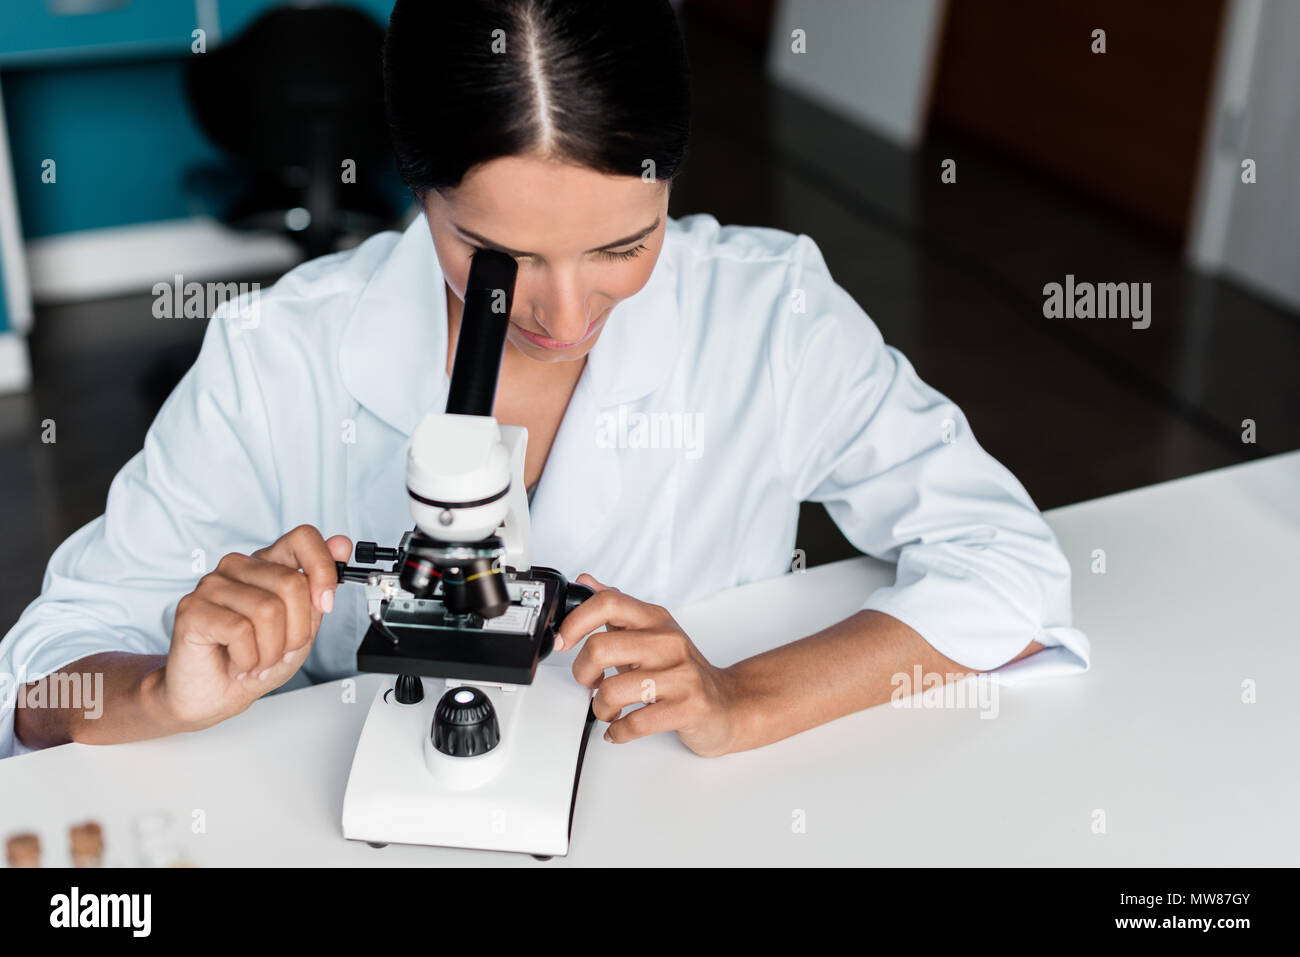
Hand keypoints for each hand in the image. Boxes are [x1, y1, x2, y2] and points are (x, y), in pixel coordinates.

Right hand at [157, 525, 351, 729]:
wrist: (214, 694)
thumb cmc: (256, 660)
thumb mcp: (303, 628)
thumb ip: (319, 588)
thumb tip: (341, 544)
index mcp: (268, 564)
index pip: (302, 539)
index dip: (322, 569)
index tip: (326, 603)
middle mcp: (239, 567)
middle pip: (292, 583)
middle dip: (297, 631)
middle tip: (281, 651)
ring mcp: (212, 584)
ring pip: (268, 610)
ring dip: (271, 650)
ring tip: (257, 660)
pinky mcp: (192, 608)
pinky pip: (239, 630)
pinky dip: (248, 658)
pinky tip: (237, 663)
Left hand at [556, 574, 741, 756]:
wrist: (728, 703)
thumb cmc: (682, 669)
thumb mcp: (651, 631)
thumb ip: (618, 608)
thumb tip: (586, 581)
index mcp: (656, 619)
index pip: (608, 602)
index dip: (575, 621)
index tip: (562, 641)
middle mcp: (669, 642)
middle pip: (600, 648)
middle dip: (583, 673)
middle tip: (590, 683)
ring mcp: (681, 675)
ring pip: (613, 689)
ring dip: (600, 708)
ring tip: (608, 709)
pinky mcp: (688, 707)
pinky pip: (636, 723)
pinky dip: (618, 731)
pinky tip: (620, 729)